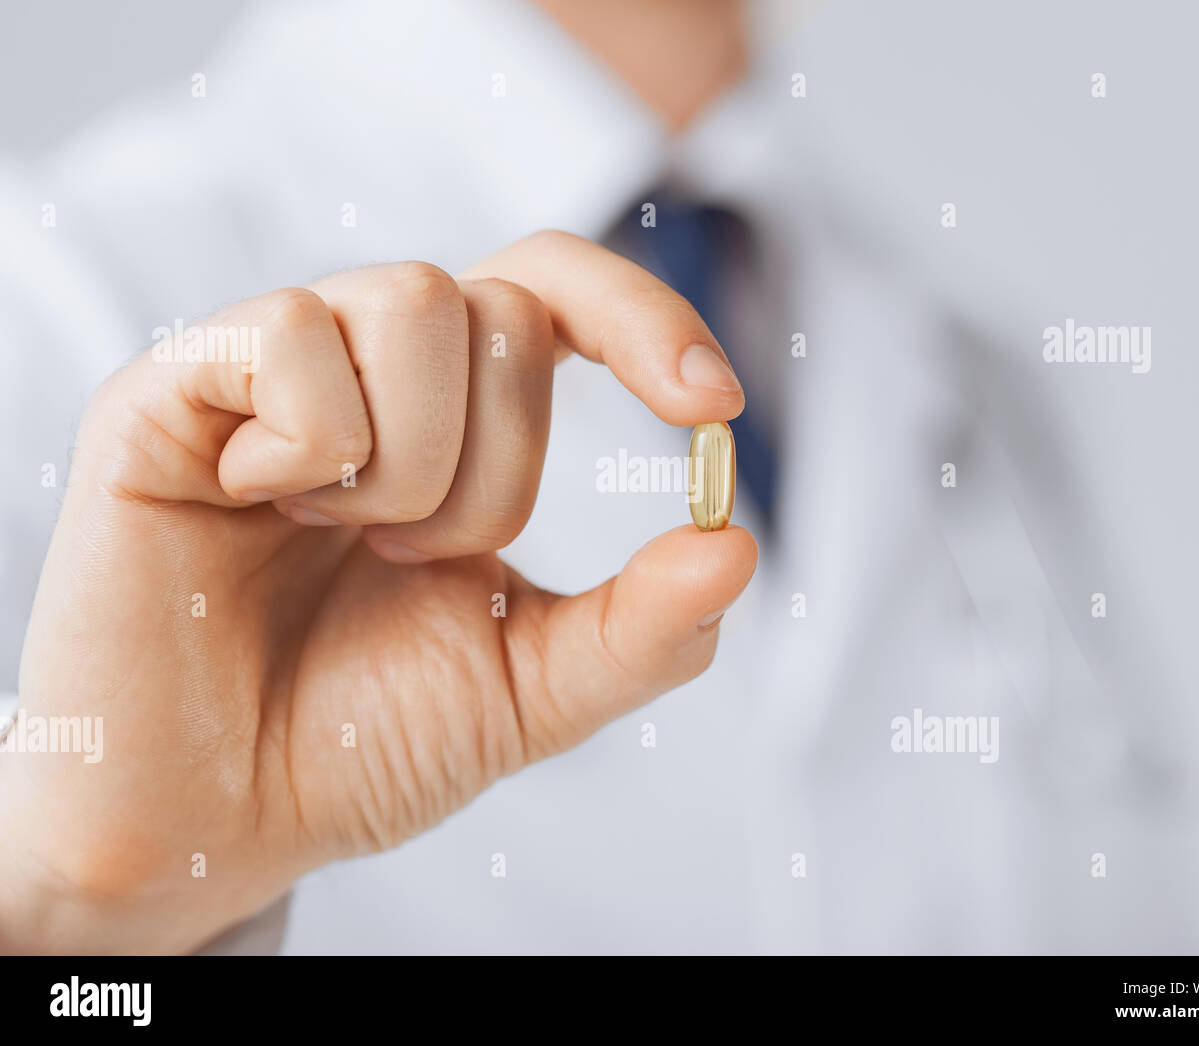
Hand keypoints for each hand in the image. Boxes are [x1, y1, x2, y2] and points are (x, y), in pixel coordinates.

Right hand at [1, 231, 756, 953]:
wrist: (217, 813)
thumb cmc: (362, 739)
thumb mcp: (530, 688)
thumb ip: (642, 627)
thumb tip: (739, 543)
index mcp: (458, 416)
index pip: (560, 291)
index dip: (645, 319)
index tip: (712, 403)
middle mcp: (372, 366)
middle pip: (505, 310)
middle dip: (496, 471)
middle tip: (410, 558)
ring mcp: (275, 363)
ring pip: (415, 304)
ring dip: (410, 465)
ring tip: (337, 537)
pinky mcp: (176, 383)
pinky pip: (295, 338)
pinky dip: (309, 448)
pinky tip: (257, 505)